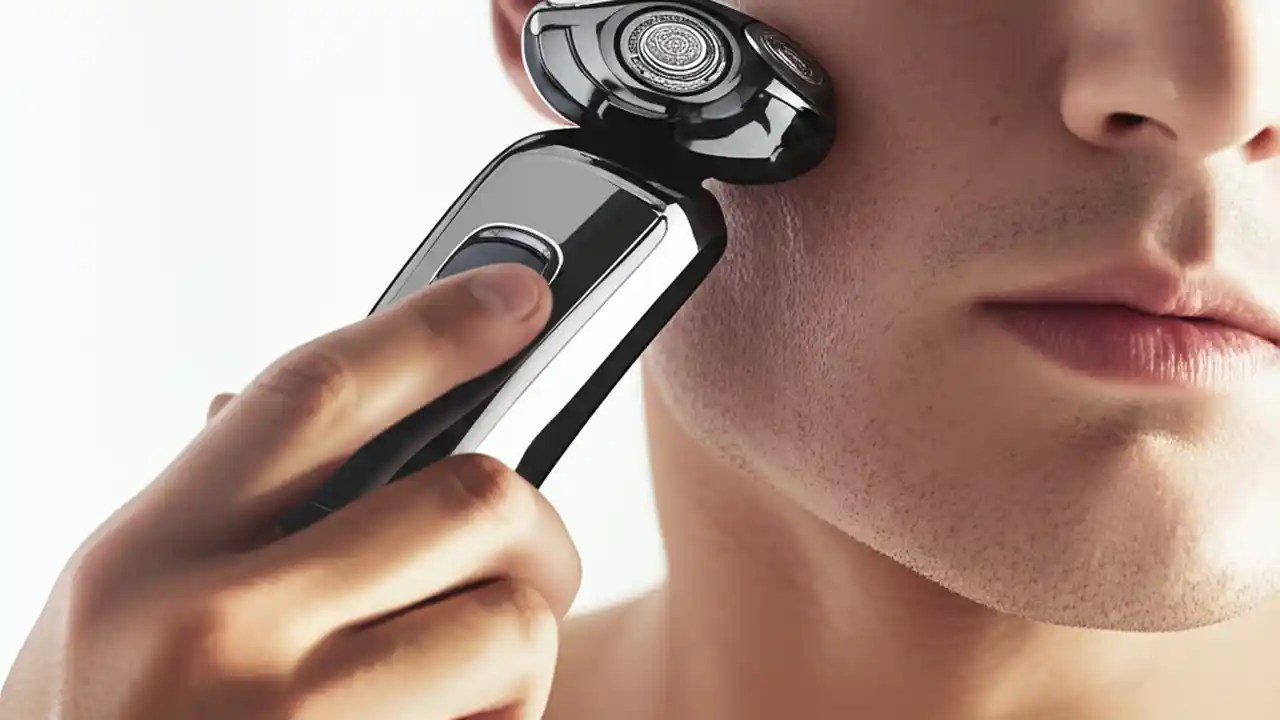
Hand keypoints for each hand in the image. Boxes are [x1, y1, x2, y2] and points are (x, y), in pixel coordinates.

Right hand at [0, 264, 581, 719]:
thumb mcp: (110, 612)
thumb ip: (206, 510)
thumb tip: (260, 403)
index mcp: (148, 557)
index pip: (319, 391)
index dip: (437, 324)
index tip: (518, 299)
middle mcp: (216, 635)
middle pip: (471, 495)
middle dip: (530, 522)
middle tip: (519, 550)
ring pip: (518, 620)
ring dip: (518, 643)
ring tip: (451, 677)